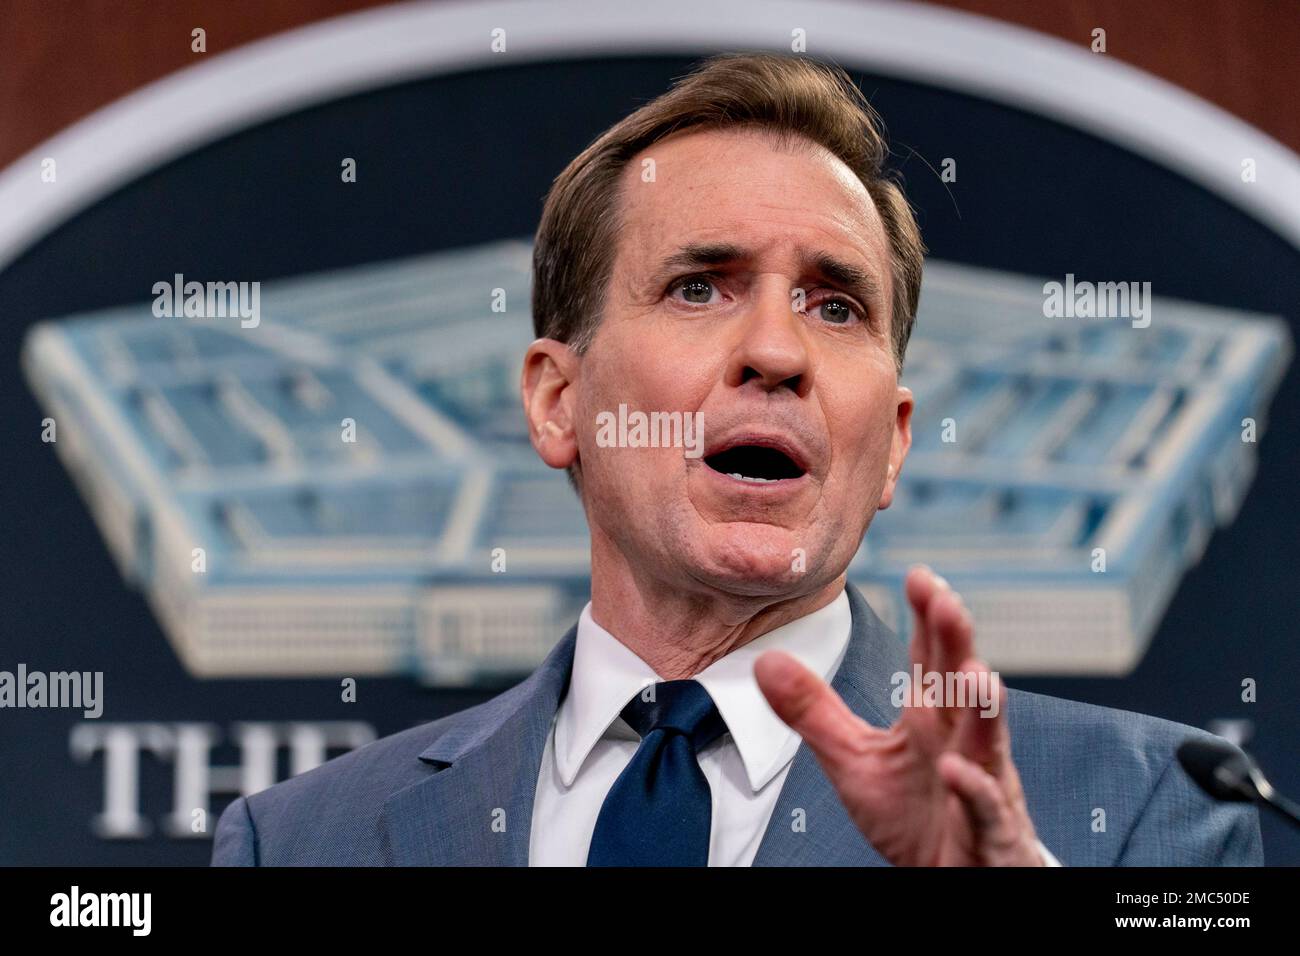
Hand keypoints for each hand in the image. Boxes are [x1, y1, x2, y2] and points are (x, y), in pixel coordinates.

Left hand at [754, 566, 1041, 865]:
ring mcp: (983, 786)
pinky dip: (972, 790)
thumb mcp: (853, 760)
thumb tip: (766, 661)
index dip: (929, 620)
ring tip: (976, 674)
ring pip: (987, 741)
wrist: (954, 882)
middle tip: (946, 601)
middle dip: (958, 643)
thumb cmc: (916, 818)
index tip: (920, 576)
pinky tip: (954, 769)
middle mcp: (962, 743)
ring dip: (983, 710)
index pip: (932, 660)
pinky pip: (985, 809)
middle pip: (962, 685)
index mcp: (931, 720)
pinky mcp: (990, 833)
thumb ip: (813, 711)